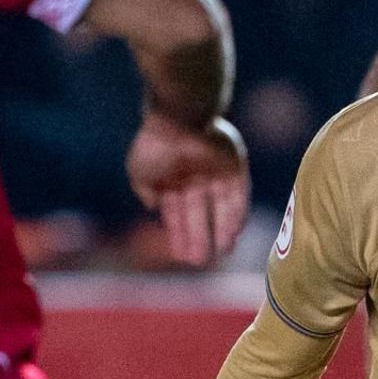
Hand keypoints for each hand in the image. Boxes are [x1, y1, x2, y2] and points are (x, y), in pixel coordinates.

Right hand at [127, 114, 249, 267]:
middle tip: (198, 261)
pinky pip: (238, 196)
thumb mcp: (139, 171)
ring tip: (219, 253)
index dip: (178, 234)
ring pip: (220, 209)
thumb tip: (153, 207)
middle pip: (199, 214)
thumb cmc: (155, 144)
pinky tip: (233, 234)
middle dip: (199, 238)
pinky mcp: (234, 166)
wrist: (178, 117)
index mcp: (172, 178)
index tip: (179, 255)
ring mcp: (215, 172)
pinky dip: (236, 215)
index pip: (177, 213)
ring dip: (220, 231)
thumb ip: (144, 190)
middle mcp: (194, 177)